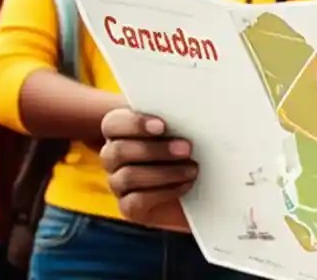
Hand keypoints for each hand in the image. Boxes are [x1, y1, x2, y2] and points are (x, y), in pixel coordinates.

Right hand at [100, 108, 195, 231]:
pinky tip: (185, 185)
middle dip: (154, 149)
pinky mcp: (129, 207)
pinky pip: (135, 202)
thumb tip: (190, 108)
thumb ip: (177, 118)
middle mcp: (114, 156)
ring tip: (192, 169)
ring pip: (127, 177)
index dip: (134, 124)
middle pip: (118, 151)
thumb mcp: (184, 129)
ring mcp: (119, 183)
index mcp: (121, 130)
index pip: (113, 123)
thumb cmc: (189, 147)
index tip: (162, 125)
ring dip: (164, 172)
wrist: (203, 187)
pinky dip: (163, 192)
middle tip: (187, 148)